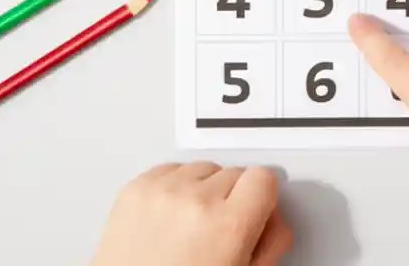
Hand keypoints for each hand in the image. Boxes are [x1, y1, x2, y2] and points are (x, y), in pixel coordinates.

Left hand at [92, 162, 292, 265]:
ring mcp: (161, 191)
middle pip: (234, 172)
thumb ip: (270, 241)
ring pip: (202, 168)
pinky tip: (170, 219)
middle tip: (220, 231)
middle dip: (232, 198)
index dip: (262, 198)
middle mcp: (194, 201)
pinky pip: (169, 170)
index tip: (255, 211)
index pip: (264, 178)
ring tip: (191, 227)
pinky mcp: (134, 189)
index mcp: (228, 225)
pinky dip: (173, 188)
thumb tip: (273, 217)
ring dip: (202, 191)